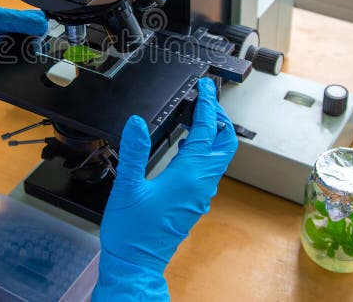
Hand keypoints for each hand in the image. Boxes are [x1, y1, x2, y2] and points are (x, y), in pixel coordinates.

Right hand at [92, 77, 237, 300]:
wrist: (136, 264)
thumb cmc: (131, 230)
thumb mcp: (127, 187)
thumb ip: (133, 151)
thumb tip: (137, 122)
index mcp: (189, 175)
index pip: (207, 132)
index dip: (208, 105)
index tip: (205, 87)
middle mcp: (201, 184)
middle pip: (225, 144)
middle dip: (219, 118)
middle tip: (206, 99)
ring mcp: (200, 195)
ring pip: (219, 158)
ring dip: (213, 135)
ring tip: (196, 117)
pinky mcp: (193, 202)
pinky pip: (208, 170)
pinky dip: (204, 151)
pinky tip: (186, 146)